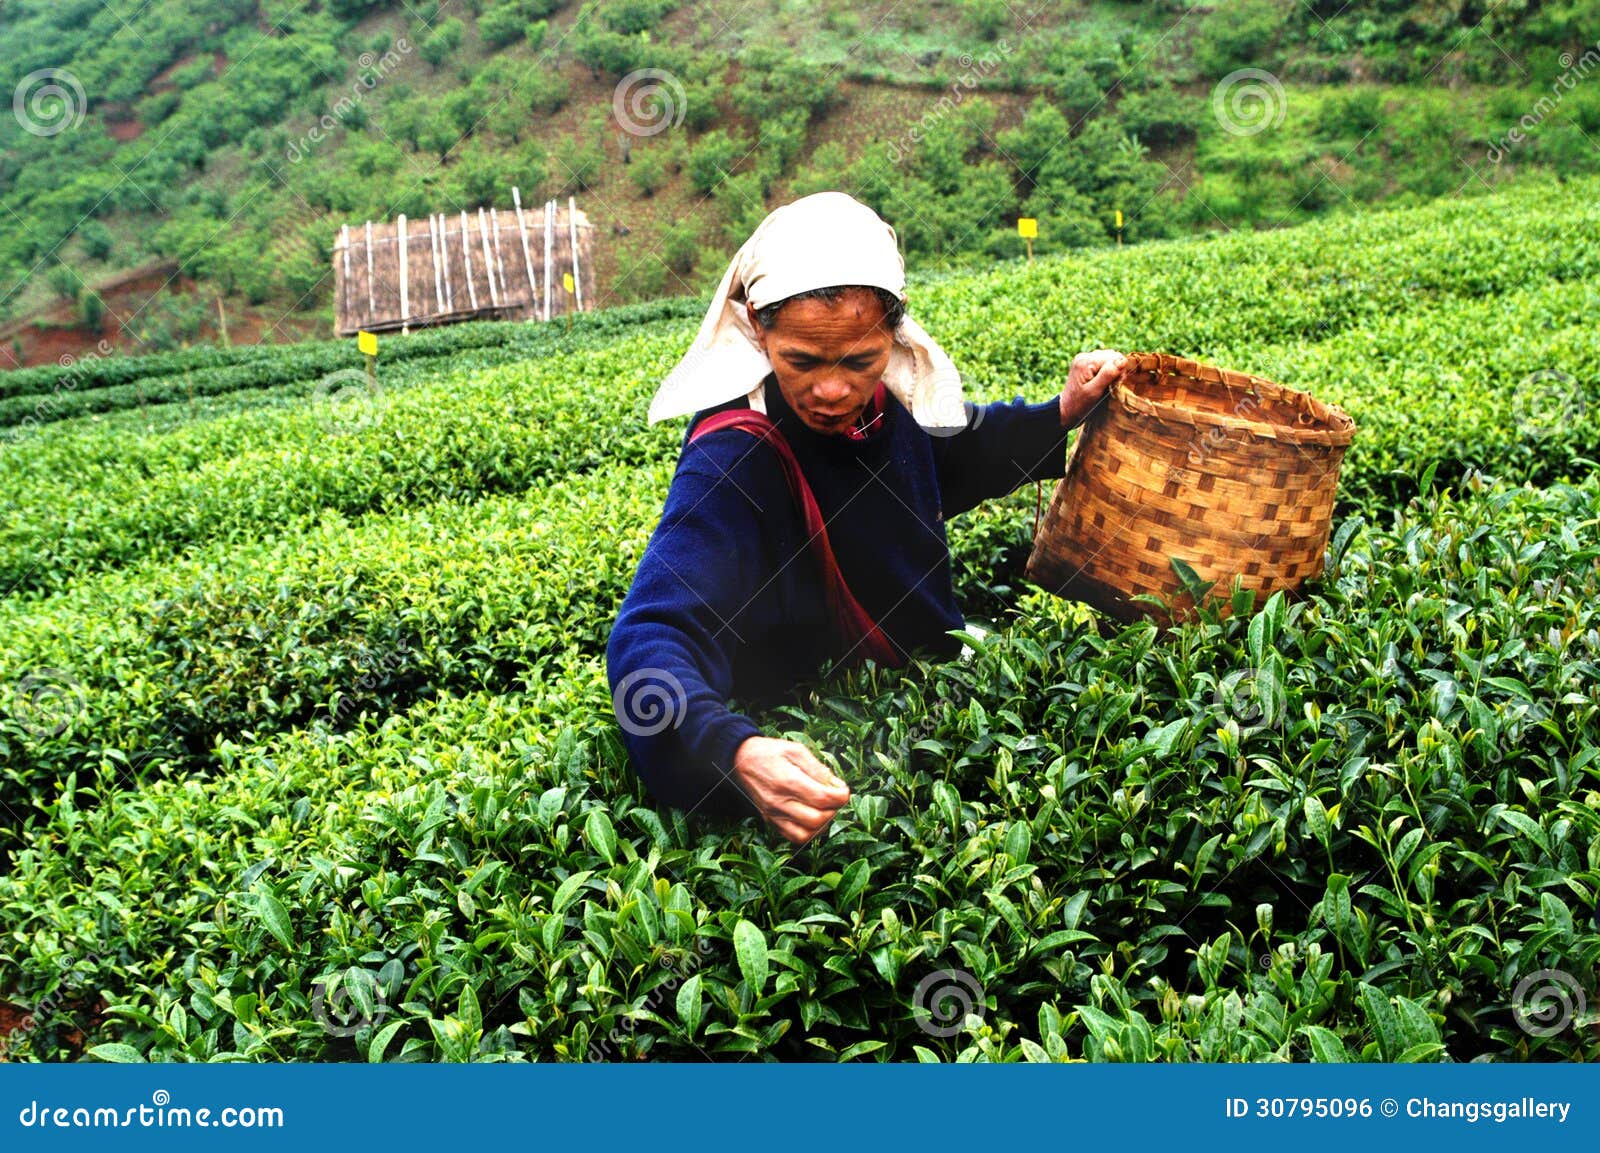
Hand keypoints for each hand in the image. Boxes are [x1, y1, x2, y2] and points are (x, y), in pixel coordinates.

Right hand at [732, 736, 850, 845]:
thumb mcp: (796, 750)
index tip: (842, 789)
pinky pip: (794, 837)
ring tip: (824, 809)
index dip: (841, 796)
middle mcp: (779, 802)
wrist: (741, 760)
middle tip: (833, 798)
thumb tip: (835, 785)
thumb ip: (817, 768)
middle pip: (817, 819)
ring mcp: (774, 814)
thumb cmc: (770, 752)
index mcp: (788, 781)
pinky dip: (809, 832)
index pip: (823, 798)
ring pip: (806, 834)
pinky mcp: (770, 821)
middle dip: (833, 810)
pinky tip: (813, 817)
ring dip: (822, 825)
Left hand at [1059, 348, 1127, 426]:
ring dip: (1111, 370)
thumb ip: (1108, 374)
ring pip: (1108, 358)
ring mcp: (1084, 358)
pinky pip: (1102, 362)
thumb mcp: (1094, 391)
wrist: (1065, 409)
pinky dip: (1105, 371)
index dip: (1119, 371)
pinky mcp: (1085, 363)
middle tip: (1110, 386)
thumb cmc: (1079, 404)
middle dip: (1115, 370)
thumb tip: (1122, 360)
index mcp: (1086, 361)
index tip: (1114, 385)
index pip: (1115, 357)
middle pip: (1112, 356)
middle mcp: (1085, 356)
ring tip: (1105, 384)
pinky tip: (1101, 381)